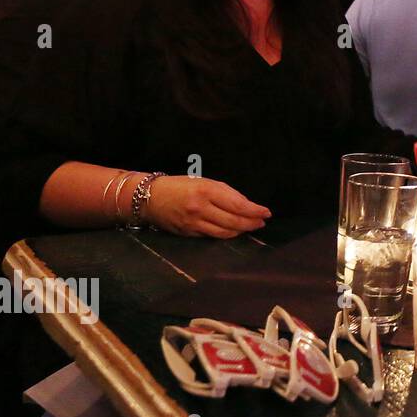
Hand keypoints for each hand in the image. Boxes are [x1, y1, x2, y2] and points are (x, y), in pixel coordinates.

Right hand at [145, 176, 270, 238]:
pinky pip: (212, 236)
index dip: (254, 211)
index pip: (237, 205)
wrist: (150, 197)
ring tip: (251, 227)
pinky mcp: (188, 233)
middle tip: (261, 222)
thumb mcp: (203, 181)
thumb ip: (225, 192)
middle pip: (233, 221)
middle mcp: (200, 208)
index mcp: (206, 191)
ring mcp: (193, 223)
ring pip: (224, 233)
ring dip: (241, 231)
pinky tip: (233, 231)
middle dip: (251, 223)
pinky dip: (226, 234)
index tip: (267, 213)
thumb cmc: (180, 185)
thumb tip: (247, 205)